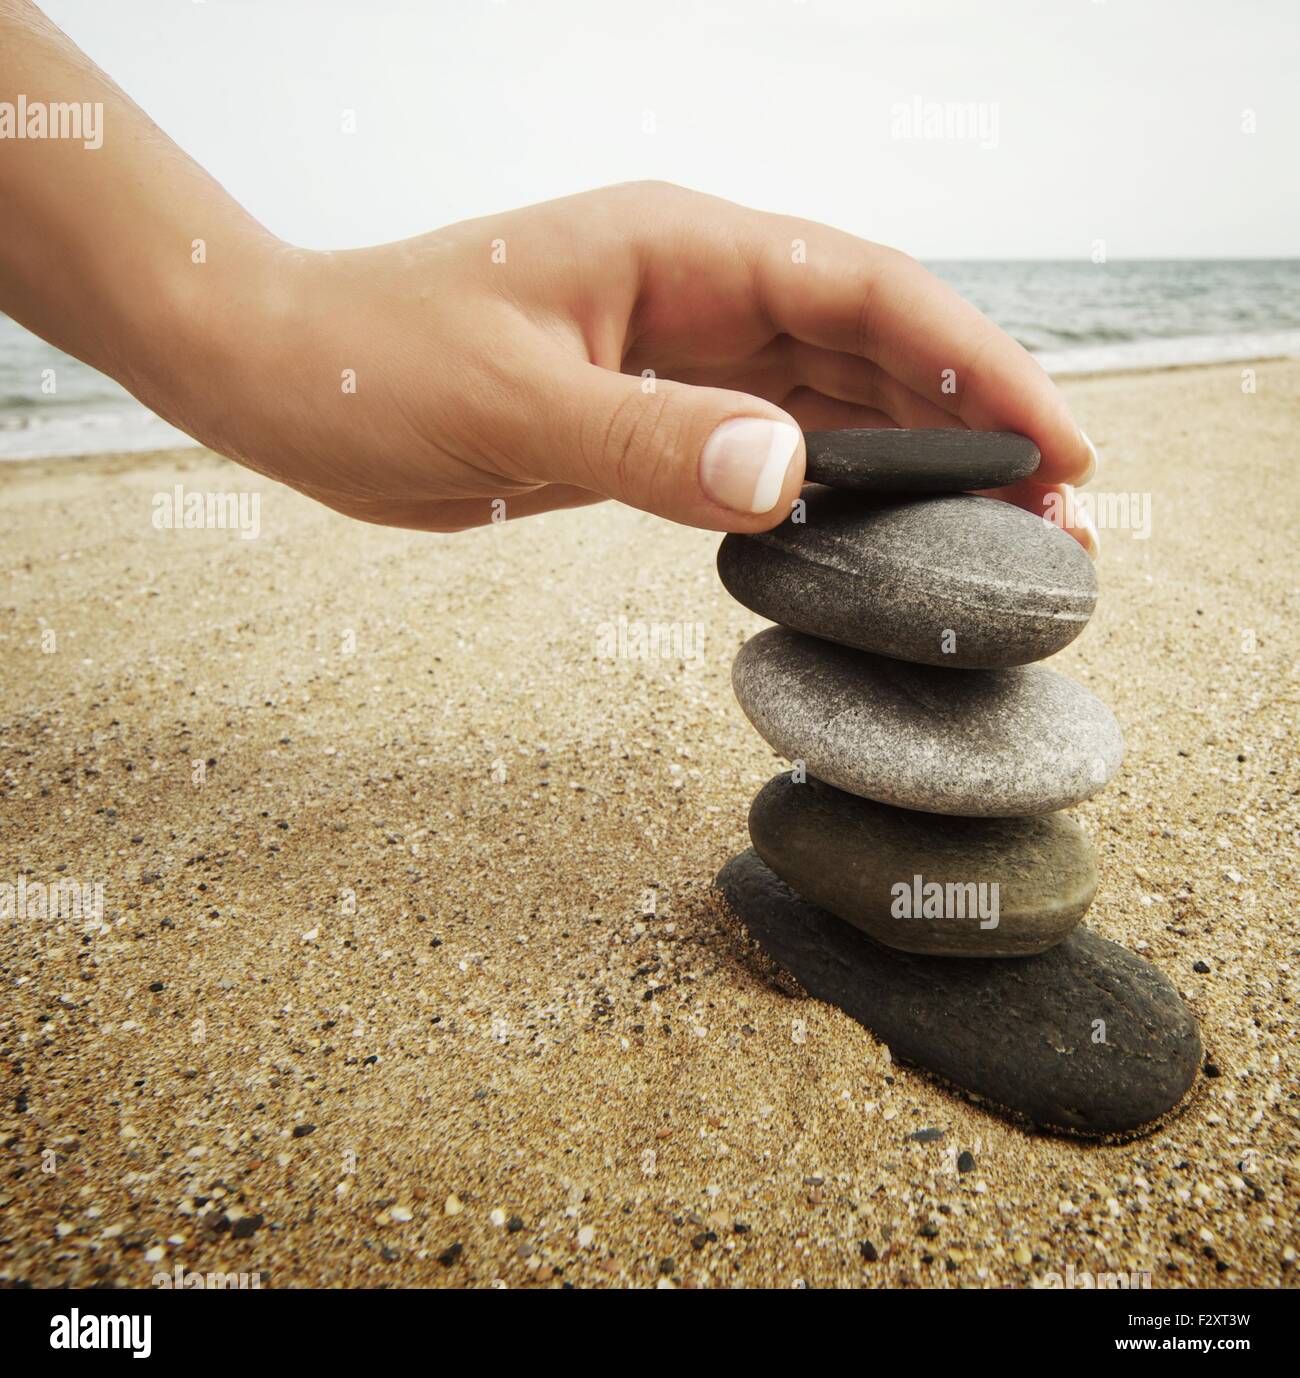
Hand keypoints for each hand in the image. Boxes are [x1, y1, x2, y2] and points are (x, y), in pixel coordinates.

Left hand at [166, 182, 1097, 545]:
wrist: (291, 381)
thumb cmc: (376, 362)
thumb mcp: (513, 402)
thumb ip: (651, 441)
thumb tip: (790, 475)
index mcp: (684, 249)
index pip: (870, 291)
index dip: (980, 361)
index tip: (1059, 438)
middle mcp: (700, 294)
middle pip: (876, 347)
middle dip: (977, 421)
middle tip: (1062, 515)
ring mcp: (682, 359)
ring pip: (835, 403)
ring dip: (920, 464)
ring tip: (1003, 537)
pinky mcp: (654, 421)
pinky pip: (771, 451)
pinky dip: (838, 491)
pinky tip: (888, 534)